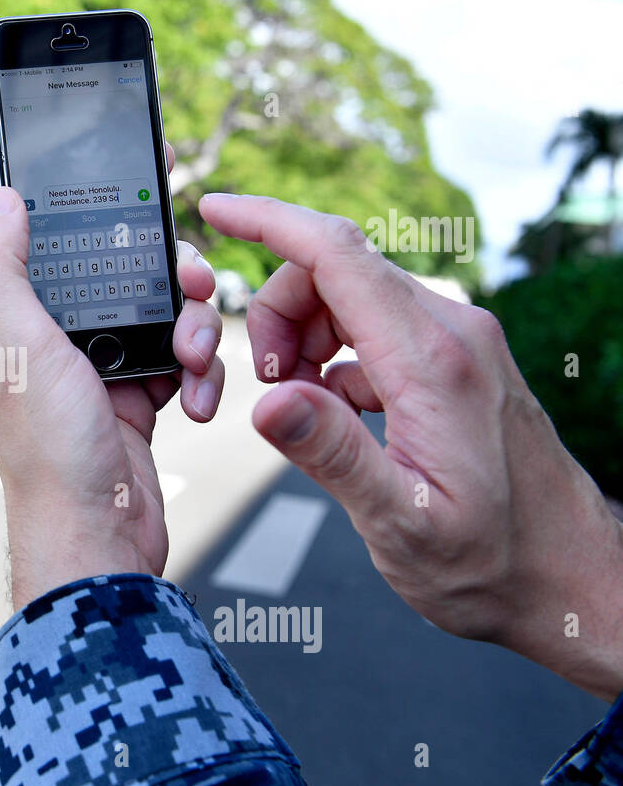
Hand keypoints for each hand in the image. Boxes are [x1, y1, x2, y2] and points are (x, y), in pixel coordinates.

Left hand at [0, 151, 220, 609]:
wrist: (101, 537)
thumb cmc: (50, 449)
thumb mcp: (17, 344)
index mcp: (4, 319)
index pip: (48, 242)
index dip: (94, 215)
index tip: (145, 192)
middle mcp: (45, 340)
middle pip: (117, 271)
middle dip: (165, 279)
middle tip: (194, 284)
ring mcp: (92, 370)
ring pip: (157, 311)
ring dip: (190, 329)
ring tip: (193, 360)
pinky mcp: (133, 398)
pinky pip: (177, 358)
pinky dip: (196, 372)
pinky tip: (198, 398)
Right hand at [201, 193, 622, 700]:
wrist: (568, 575)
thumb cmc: (492, 561)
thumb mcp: (401, 525)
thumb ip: (333, 456)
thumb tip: (269, 400)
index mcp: (433, 362)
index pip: (338, 256)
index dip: (269, 223)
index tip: (216, 209)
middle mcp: (452, 333)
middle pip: (337, 270)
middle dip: (279, 312)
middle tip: (266, 386)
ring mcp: (460, 342)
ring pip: (354, 296)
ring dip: (305, 335)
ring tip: (301, 406)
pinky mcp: (458, 360)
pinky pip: (377, 328)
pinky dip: (336, 355)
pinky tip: (336, 411)